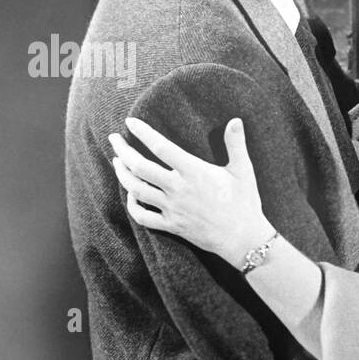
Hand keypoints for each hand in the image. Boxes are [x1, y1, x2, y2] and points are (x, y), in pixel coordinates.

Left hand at [108, 116, 273, 268]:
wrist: (243, 239)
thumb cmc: (245, 203)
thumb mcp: (243, 171)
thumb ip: (236, 144)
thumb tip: (235, 120)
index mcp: (195, 172)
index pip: (162, 148)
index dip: (143, 133)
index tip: (130, 122)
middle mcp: (179, 189)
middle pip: (140, 167)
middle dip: (122, 151)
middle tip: (113, 139)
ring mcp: (172, 209)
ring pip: (136, 190)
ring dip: (122, 174)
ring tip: (117, 162)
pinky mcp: (172, 226)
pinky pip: (143, 216)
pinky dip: (132, 205)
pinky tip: (131, 194)